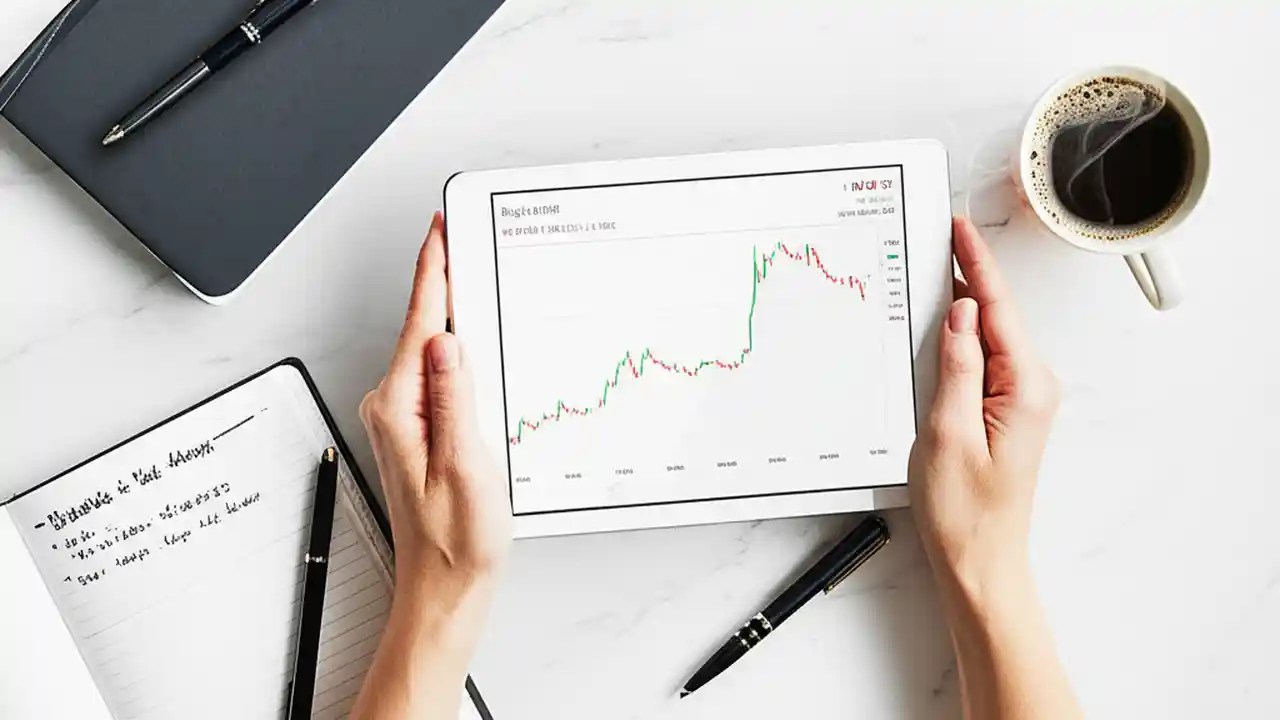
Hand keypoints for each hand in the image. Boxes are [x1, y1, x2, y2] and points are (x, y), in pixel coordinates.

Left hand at [359, 211, 511, 608]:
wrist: (444, 588)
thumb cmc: (456, 540)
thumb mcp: (465, 464)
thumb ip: (455, 398)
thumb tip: (447, 342)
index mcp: (401, 408)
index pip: (421, 324)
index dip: (433, 272)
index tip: (441, 230)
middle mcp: (394, 407)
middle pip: (423, 328)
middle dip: (444, 281)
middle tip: (465, 236)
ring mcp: (404, 418)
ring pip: (430, 350)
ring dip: (451, 314)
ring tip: (472, 274)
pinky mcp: (418, 428)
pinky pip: (436, 374)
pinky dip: (455, 349)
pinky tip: (472, 337)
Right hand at [909, 218, 1059, 590]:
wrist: (980, 560)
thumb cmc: (965, 510)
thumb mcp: (948, 431)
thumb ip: (957, 364)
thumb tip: (963, 312)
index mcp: (1024, 387)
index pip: (997, 308)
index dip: (975, 263)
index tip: (958, 227)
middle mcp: (1032, 387)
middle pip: (996, 314)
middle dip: (967, 274)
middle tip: (934, 238)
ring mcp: (1021, 398)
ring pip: (989, 334)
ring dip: (962, 306)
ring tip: (931, 271)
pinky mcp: (1005, 409)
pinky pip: (984, 358)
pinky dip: (961, 337)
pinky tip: (941, 324)